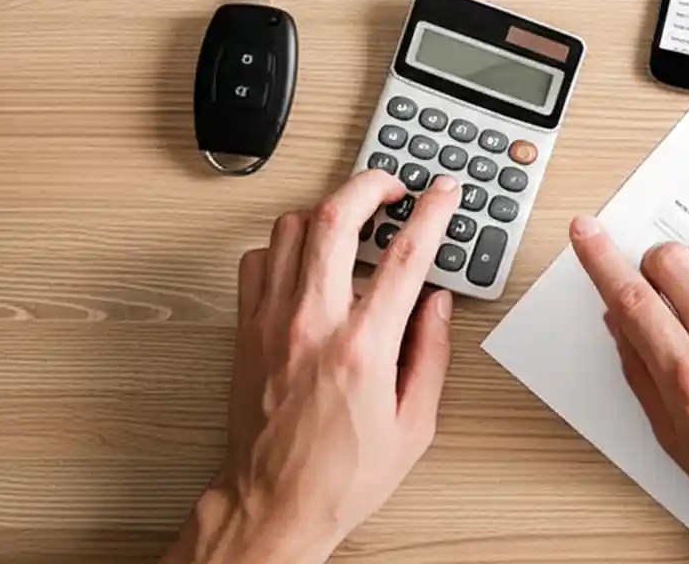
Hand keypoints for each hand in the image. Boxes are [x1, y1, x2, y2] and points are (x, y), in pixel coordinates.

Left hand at [162, 170, 460, 563]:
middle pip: (336, 219)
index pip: (404, 257)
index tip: (443, 193)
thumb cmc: (339, 475)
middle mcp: (312, 324)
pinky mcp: (246, 330)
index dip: (431, 213)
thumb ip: (430, 354)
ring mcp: (271, 322)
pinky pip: (257, 261)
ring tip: (352, 217)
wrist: (272, 503)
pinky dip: (285, 245)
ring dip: (326, 211)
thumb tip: (437, 304)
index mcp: (363, 348)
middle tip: (392, 185)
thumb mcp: (414, 424)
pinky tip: (307, 258)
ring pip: (291, 229)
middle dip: (370, 185)